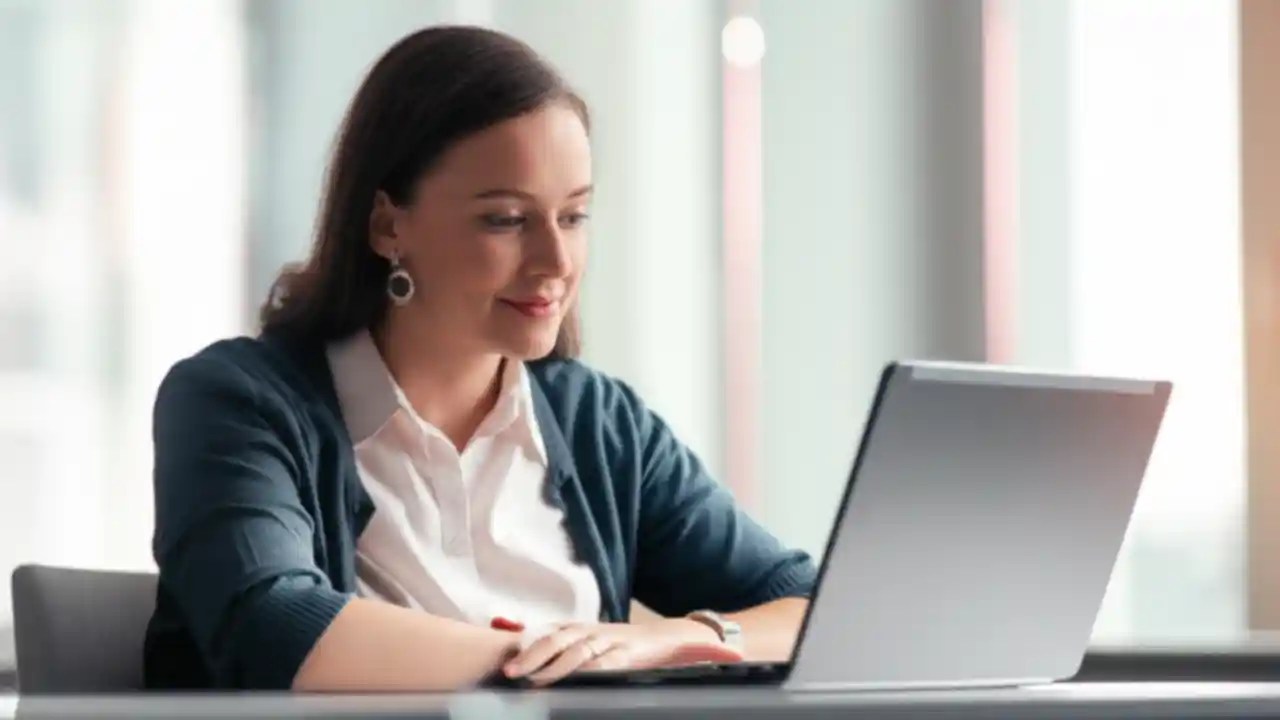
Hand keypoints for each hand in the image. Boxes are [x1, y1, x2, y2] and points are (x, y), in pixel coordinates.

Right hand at [502, 619, 743, 686]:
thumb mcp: (701, 653)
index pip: (603, 658)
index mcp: (636, 647)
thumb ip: (715, 653)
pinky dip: (537, 640)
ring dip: (536, 652)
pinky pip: (559, 631)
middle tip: (522, 680)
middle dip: (548, 663)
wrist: (688, 630)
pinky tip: (516, 654)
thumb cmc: (687, 651)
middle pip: (577, 647)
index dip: (582, 668)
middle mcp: (614, 636)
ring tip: (511, 671)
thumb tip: (735, 654)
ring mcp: (599, 630)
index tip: (563, 680)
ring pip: (562, 636)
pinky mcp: (589, 631)